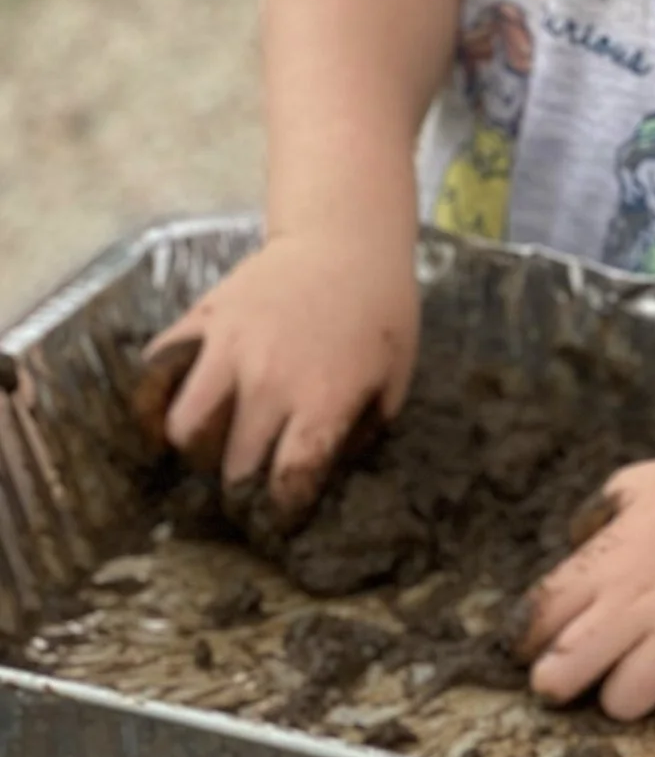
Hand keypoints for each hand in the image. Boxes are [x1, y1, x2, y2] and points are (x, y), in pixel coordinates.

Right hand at [133, 224, 419, 524]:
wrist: (347, 239)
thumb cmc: (382, 308)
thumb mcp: (396, 372)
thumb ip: (367, 427)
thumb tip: (334, 471)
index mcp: (323, 400)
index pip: (288, 479)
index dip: (282, 508)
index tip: (279, 517)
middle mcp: (269, 382)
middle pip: (232, 464)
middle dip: (238, 485)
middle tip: (244, 487)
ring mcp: (228, 350)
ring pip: (183, 429)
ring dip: (193, 448)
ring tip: (209, 448)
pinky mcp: (200, 321)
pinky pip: (158, 374)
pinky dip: (155, 397)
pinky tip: (172, 407)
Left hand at [521, 453, 654, 719]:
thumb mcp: (637, 483)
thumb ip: (598, 515)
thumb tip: (575, 543)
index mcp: (604, 565)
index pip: (536, 622)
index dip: (530, 640)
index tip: (540, 645)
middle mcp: (633, 609)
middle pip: (561, 677)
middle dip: (558, 682)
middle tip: (581, 673)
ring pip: (622, 703)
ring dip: (632, 689)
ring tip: (652, 668)